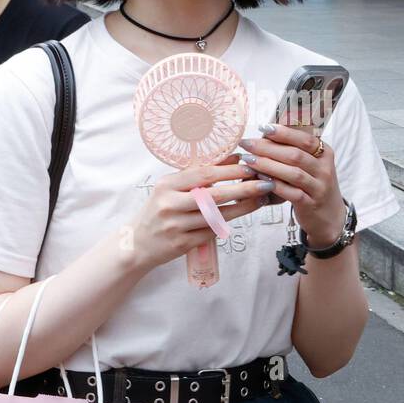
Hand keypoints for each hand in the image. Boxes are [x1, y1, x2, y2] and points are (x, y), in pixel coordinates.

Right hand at [128, 163, 271, 272]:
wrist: (138, 243)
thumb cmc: (160, 209)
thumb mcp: (173, 187)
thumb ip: (200, 173)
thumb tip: (234, 158)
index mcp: (167, 185)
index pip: (204, 174)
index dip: (231, 171)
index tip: (252, 166)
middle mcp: (170, 204)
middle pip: (214, 196)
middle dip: (244, 189)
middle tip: (265, 183)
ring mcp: (176, 226)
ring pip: (217, 216)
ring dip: (243, 207)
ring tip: (260, 199)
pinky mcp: (182, 244)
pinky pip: (211, 232)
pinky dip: (228, 222)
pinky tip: (242, 214)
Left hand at [238, 123, 343, 243]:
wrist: (328, 216)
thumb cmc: (313, 186)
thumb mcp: (311, 165)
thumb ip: (294, 151)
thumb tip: (266, 134)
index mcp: (325, 153)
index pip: (304, 139)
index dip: (284, 133)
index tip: (263, 128)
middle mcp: (325, 169)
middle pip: (295, 155)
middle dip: (268, 148)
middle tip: (247, 143)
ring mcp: (319, 187)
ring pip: (293, 173)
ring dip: (268, 165)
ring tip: (249, 160)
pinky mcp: (311, 204)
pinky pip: (292, 193)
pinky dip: (275, 185)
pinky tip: (260, 180)